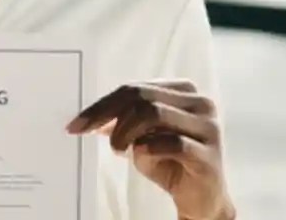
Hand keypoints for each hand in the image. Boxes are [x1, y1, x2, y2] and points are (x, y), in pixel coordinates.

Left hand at [66, 80, 234, 219]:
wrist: (200, 198)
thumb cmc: (169, 162)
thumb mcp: (139, 138)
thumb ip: (121, 121)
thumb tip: (90, 117)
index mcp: (183, 91)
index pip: (136, 88)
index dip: (103, 104)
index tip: (76, 124)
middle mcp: (200, 103)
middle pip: (143, 97)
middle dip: (109, 114)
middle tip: (88, 133)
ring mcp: (208, 127)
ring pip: (156, 113)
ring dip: (126, 130)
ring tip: (117, 149)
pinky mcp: (209, 154)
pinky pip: (174, 143)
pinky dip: (150, 147)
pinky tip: (139, 154)